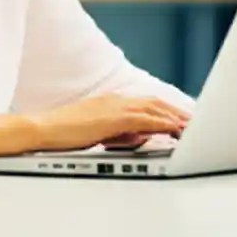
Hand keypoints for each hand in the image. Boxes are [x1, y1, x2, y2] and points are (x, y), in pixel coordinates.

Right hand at [28, 95, 189, 152]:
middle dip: (177, 112)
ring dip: (175, 117)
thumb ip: (119, 132)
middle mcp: (117, 100)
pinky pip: (145, 119)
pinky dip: (163, 123)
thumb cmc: (63, 133)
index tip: (181, 117)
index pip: (146, 103)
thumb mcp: (97, 132)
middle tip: (194, 121)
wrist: (41, 129)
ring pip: (154, 109)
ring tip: (191, 126)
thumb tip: (139, 137)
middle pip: (155, 103)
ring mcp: (115, 107)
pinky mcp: (113, 118)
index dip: (166, 109)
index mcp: (112, 102)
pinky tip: (175, 129)